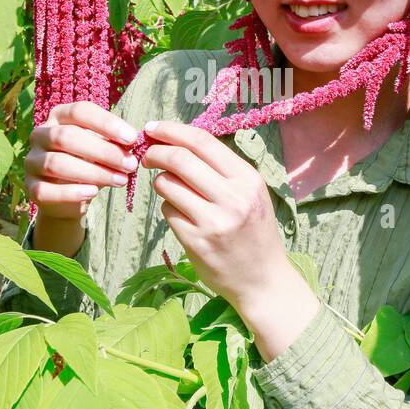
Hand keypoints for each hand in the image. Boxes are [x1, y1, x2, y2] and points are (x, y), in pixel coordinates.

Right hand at [24, 101, 139, 223]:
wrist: (69, 196)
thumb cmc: (89, 162)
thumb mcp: (101, 147)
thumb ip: (113, 141)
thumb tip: (132, 142)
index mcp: (58, 116)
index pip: (80, 111)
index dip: (106, 123)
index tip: (132, 138)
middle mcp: (40, 134)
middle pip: (67, 137)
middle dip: (103, 151)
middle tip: (130, 164)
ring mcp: (31, 161)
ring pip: (57, 164)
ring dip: (93, 173)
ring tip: (120, 180)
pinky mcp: (30, 187)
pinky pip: (46, 190)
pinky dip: (71, 193)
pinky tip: (93, 193)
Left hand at [140, 120, 317, 347]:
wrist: (262, 279)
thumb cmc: (253, 230)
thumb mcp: (250, 193)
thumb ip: (221, 168)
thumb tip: (178, 141)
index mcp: (247, 179)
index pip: (202, 141)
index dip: (172, 130)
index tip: (152, 129)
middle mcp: (232, 198)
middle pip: (179, 159)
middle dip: (155, 152)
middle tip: (146, 156)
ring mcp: (213, 221)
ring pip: (167, 185)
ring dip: (161, 182)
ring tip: (172, 190)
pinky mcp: (196, 242)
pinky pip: (167, 212)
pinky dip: (168, 208)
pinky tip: (183, 217)